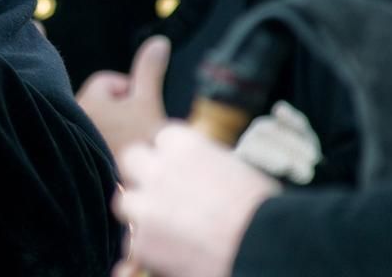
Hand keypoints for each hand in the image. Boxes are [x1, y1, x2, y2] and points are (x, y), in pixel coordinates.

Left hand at [77, 35, 170, 157]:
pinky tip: (119, 158)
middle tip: (135, 129)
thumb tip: (159, 41)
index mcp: (86, 101)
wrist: (141, 189)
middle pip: (99, 102)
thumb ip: (149, 70)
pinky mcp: (77, 158)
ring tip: (129, 145)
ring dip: (113, 128)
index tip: (140, 109)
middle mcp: (73, 117)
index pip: (106, 81)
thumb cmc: (142, 143)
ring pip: (96, 122)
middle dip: (119, 110)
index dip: (130, 90)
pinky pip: (90, 142)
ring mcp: (73, 138)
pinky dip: (104, 145)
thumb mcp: (148, 101)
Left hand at [113, 123, 280, 276]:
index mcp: (185, 145)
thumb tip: (202, 173)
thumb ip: (209, 164)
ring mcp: (146, 205)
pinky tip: (167, 254)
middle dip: (142, 173)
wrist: (266, 249)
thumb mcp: (240, 171)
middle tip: (160, 191)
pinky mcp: (143, 241)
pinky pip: (132, 242)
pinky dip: (146, 248)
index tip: (176, 166)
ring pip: (125, 202)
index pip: (161, 137)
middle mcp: (158, 169)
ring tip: (162, 227)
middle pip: (131, 159)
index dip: (169, 154)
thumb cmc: (266, 211)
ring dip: (140, 212)